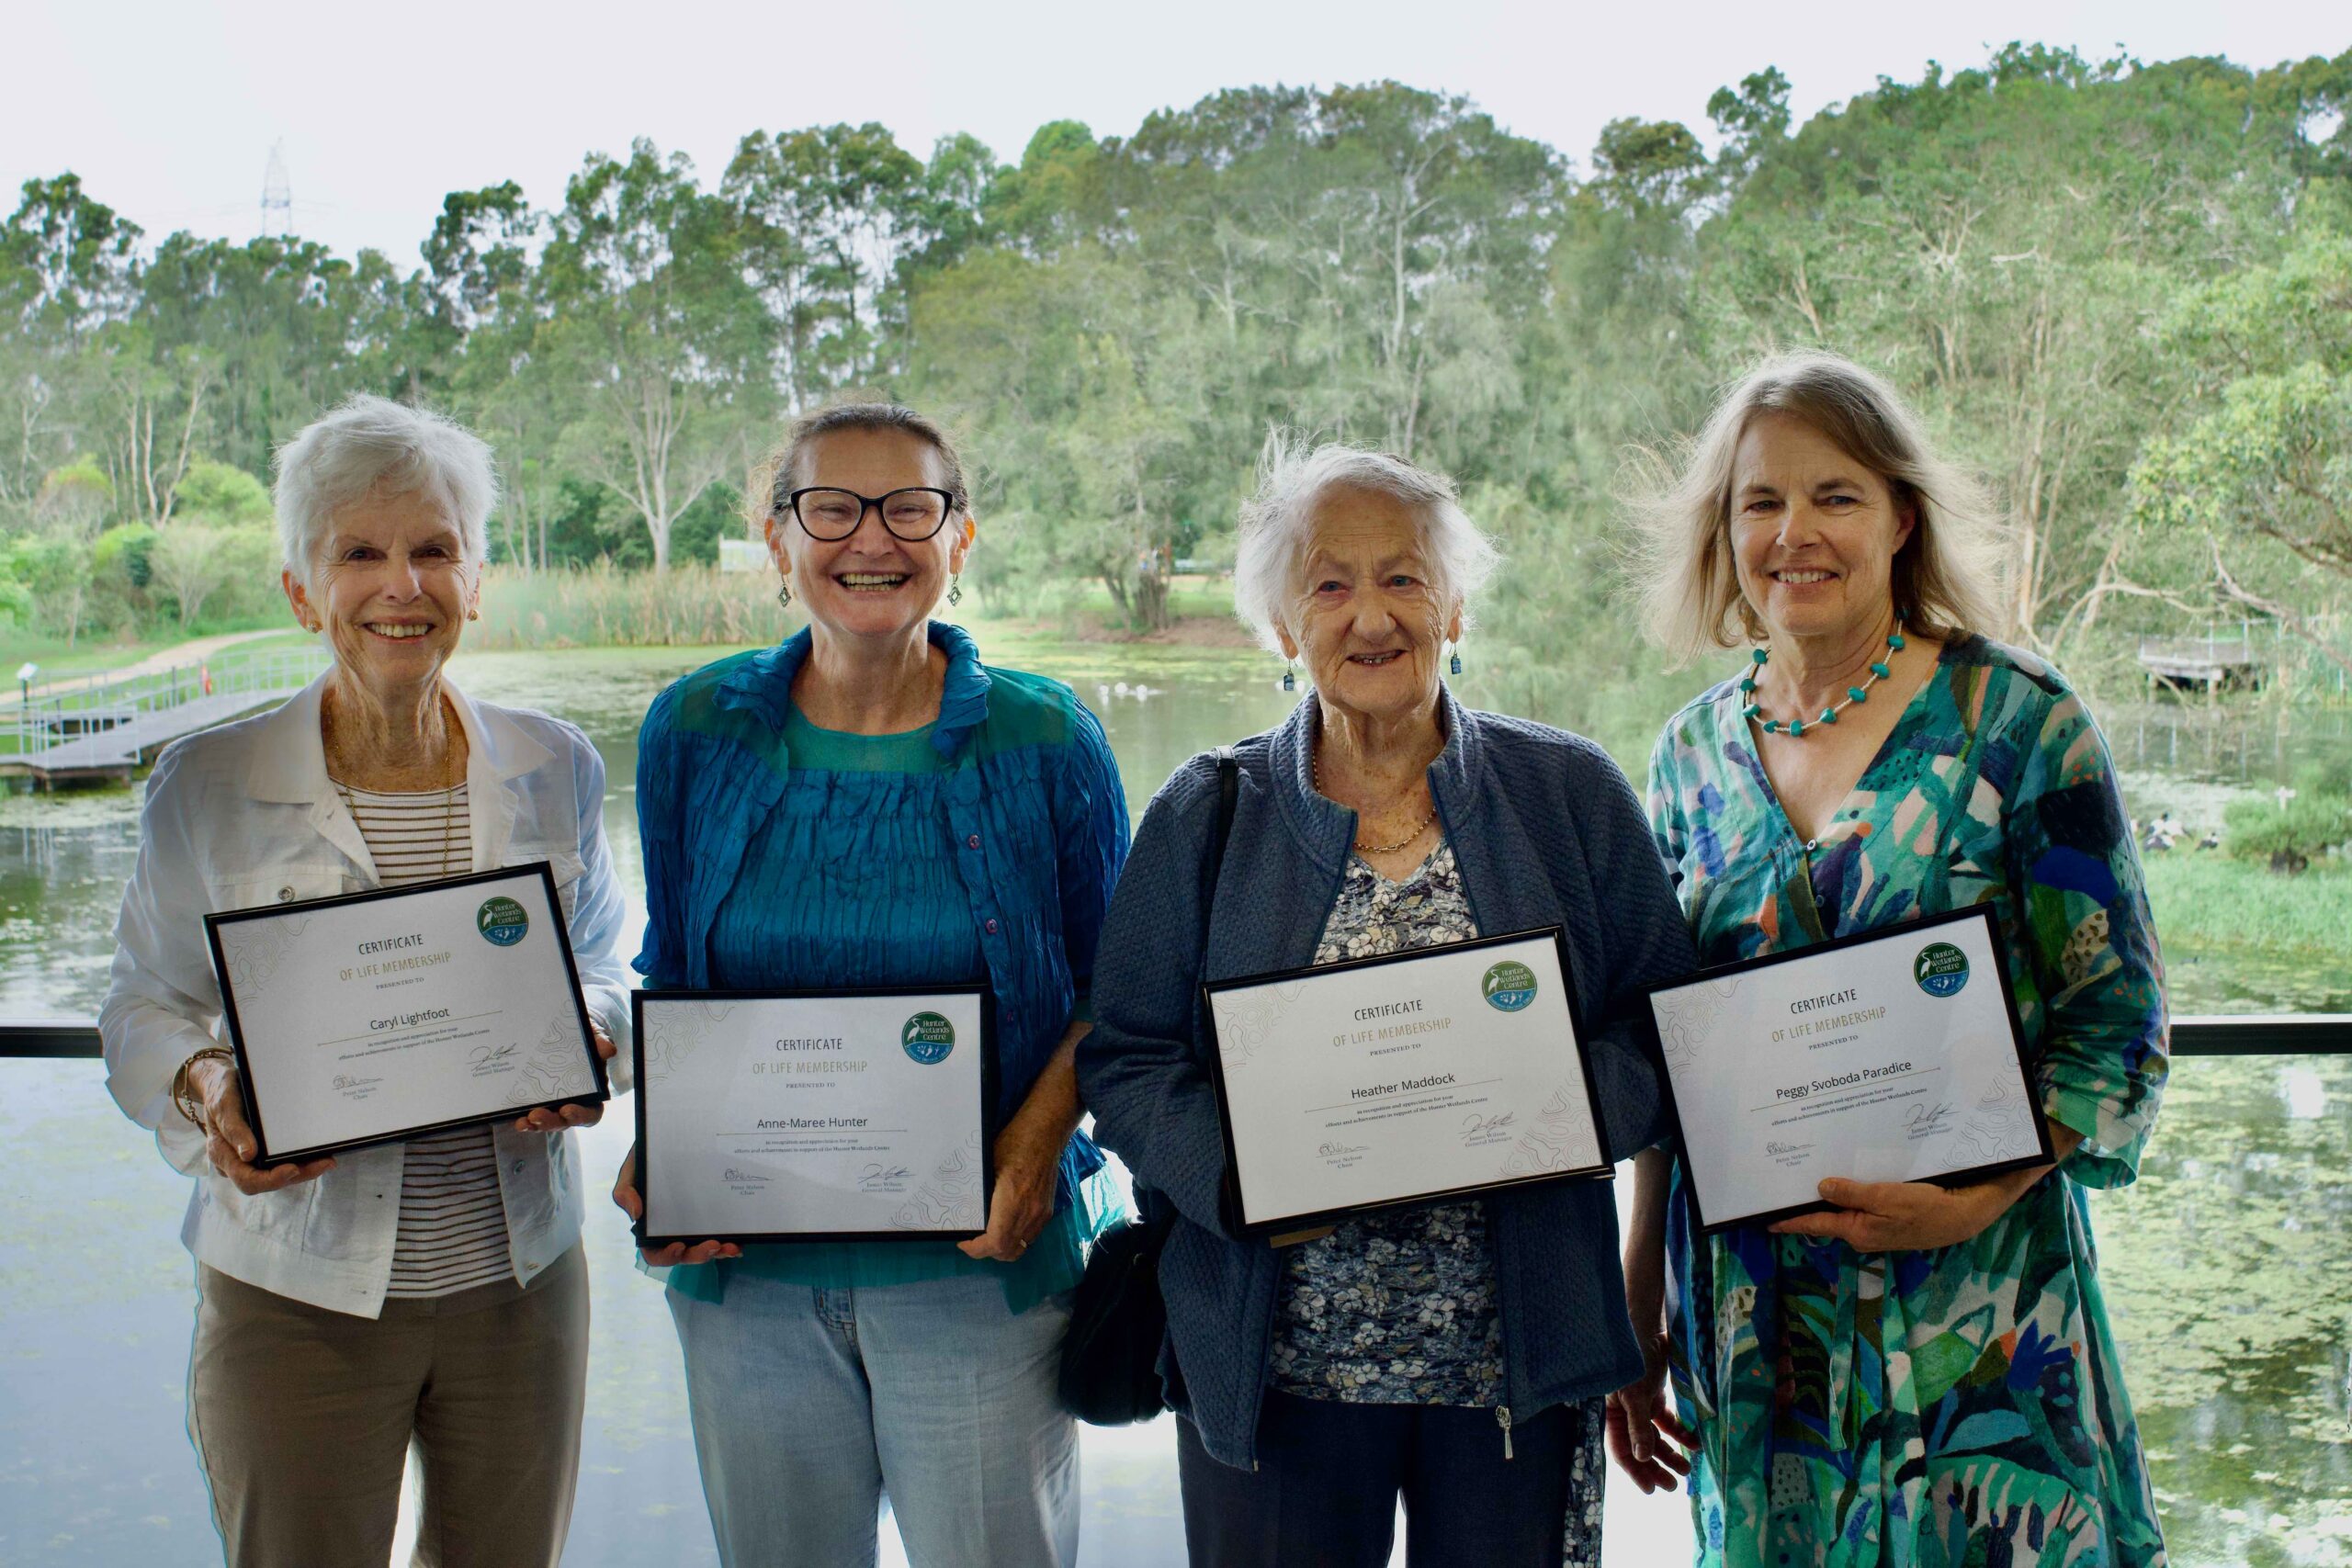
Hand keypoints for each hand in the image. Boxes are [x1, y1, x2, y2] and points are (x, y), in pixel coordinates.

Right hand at [191, 1056, 334, 1194]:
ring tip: (327, 1160)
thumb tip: (248, 1155)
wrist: (220, 1081)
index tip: (293, 1169)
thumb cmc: (221, 1091)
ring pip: (277, 1174)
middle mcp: (236, 1162)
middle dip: (297, 1175)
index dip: (271, 1180)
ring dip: (303, 1170)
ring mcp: (248, 1158)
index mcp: (222, 1154)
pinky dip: (299, 1160)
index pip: (247, 1180)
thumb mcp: (224, 1104)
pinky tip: (317, 1153)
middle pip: (267, 1181)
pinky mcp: (261, 1150)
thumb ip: (233, 1129)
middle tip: (325, 1163)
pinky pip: (279, 1162)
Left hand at [514, 1017, 616, 1132]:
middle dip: (549, 1121)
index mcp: (591, 1095)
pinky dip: (521, 1118)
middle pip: (563, 1122)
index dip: (580, 1115)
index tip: (567, 1110)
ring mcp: (552, 1106)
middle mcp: (572, 1105)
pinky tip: (512, 1116)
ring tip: (522, 1121)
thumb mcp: (592, 1038)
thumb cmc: (582, 1040)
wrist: (564, 1034)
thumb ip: (599, 1043)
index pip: (590, 1114)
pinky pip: (528, 1116)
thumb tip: (608, 1050)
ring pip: (544, 1122)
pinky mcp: (533, 1103)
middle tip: (536, 1114)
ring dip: (533, 1123)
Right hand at [611, 1144, 740, 1267]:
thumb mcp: (631, 1172)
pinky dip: (730, 1241)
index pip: (655, 1253)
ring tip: (732, 1247)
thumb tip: (636, 1215)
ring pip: (705, 1248)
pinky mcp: (712, 1214)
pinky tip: (740, 1241)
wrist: (668, 1140)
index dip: (666, 1256)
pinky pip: (721, 1233)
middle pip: (685, 1254)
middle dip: (699, 1255)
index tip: (678, 1245)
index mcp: (651, 1227)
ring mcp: (694, 1224)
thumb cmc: (646, 1159)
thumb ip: (625, 1193)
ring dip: (719, 1252)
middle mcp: (673, 1230)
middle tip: (715, 1245)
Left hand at [957, 1125, 1058, 1262]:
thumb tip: (966, 1211)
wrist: (1045, 1133)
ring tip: (988, 1235)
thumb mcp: (987, 1166)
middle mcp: (1030, 1213)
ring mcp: (1041, 1213)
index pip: (996, 1242)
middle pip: (1008, 1252)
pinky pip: (1030, 1236)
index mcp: (1012, 1201)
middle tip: (972, 1240)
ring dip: (1003, 1248)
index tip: (964, 1242)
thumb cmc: (1013, 1144)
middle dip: (987, 1252)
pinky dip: (1016, 1238)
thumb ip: (980, 1194)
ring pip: (1021, 1247)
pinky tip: (1006, 1225)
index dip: (977, 1249)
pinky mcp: (1048, 1210)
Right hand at [1604, 1327, 1695, 1493]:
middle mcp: (1628, 1414)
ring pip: (1657, 1438)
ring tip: (1687, 1469)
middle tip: (1674, 1486)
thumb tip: (1642, 1458)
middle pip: (1641, 1449)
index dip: (1635, 1472)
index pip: (1622, 1451)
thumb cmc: (1635, 1361)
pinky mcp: (1657, 1396)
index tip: (1651, 1490)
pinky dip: (1681, 1433)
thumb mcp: (1635, 1396)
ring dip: (1671, 1454)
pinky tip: (1694, 1444)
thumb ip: (1638, 1427)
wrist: (1647, 1328)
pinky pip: (1669, 1422)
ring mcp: (1643, 1405)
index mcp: (1615, 1416)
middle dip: (1657, 1468)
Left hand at [1767, 1174, 2018, 1250]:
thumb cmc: (1926, 1208)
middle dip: (1806, 1204)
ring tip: (1806, 1177)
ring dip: (1828, 1197)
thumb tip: (1819, 1188)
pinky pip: (1861, 1206)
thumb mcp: (1886, 1197)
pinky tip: (1845, 1179)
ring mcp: (1876, 1227)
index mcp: (1857, 1230)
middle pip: (1827, 1217)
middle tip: (1782, 1186)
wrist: (1964, 1216)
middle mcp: (1862, 1232)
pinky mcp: (1889, 1219)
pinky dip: (1850, 1194)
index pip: (1815, 1224)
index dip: (1790, 1221)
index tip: (1766, 1220)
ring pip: (1844, 1210)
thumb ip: (1852, 1194)